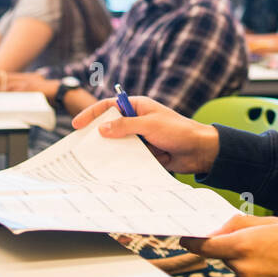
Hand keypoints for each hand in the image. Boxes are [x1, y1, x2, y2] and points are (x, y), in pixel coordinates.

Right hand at [73, 95, 218, 173]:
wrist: (200, 151)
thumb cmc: (179, 131)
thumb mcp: (150, 125)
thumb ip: (126, 126)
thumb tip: (102, 128)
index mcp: (138, 106)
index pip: (109, 106)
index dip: (92, 114)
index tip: (76, 124)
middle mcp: (137, 120)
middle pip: (111, 126)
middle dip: (97, 136)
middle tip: (80, 146)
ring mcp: (141, 137)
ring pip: (118, 143)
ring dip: (110, 151)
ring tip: (92, 161)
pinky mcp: (145, 152)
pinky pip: (128, 156)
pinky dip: (121, 161)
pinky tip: (111, 170)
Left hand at [182, 214, 277, 276]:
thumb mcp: (273, 222)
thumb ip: (241, 224)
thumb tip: (218, 230)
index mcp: (245, 246)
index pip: (207, 246)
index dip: (194, 242)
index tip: (185, 239)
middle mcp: (245, 270)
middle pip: (227, 258)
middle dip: (236, 251)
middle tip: (262, 245)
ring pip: (241, 274)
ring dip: (250, 266)